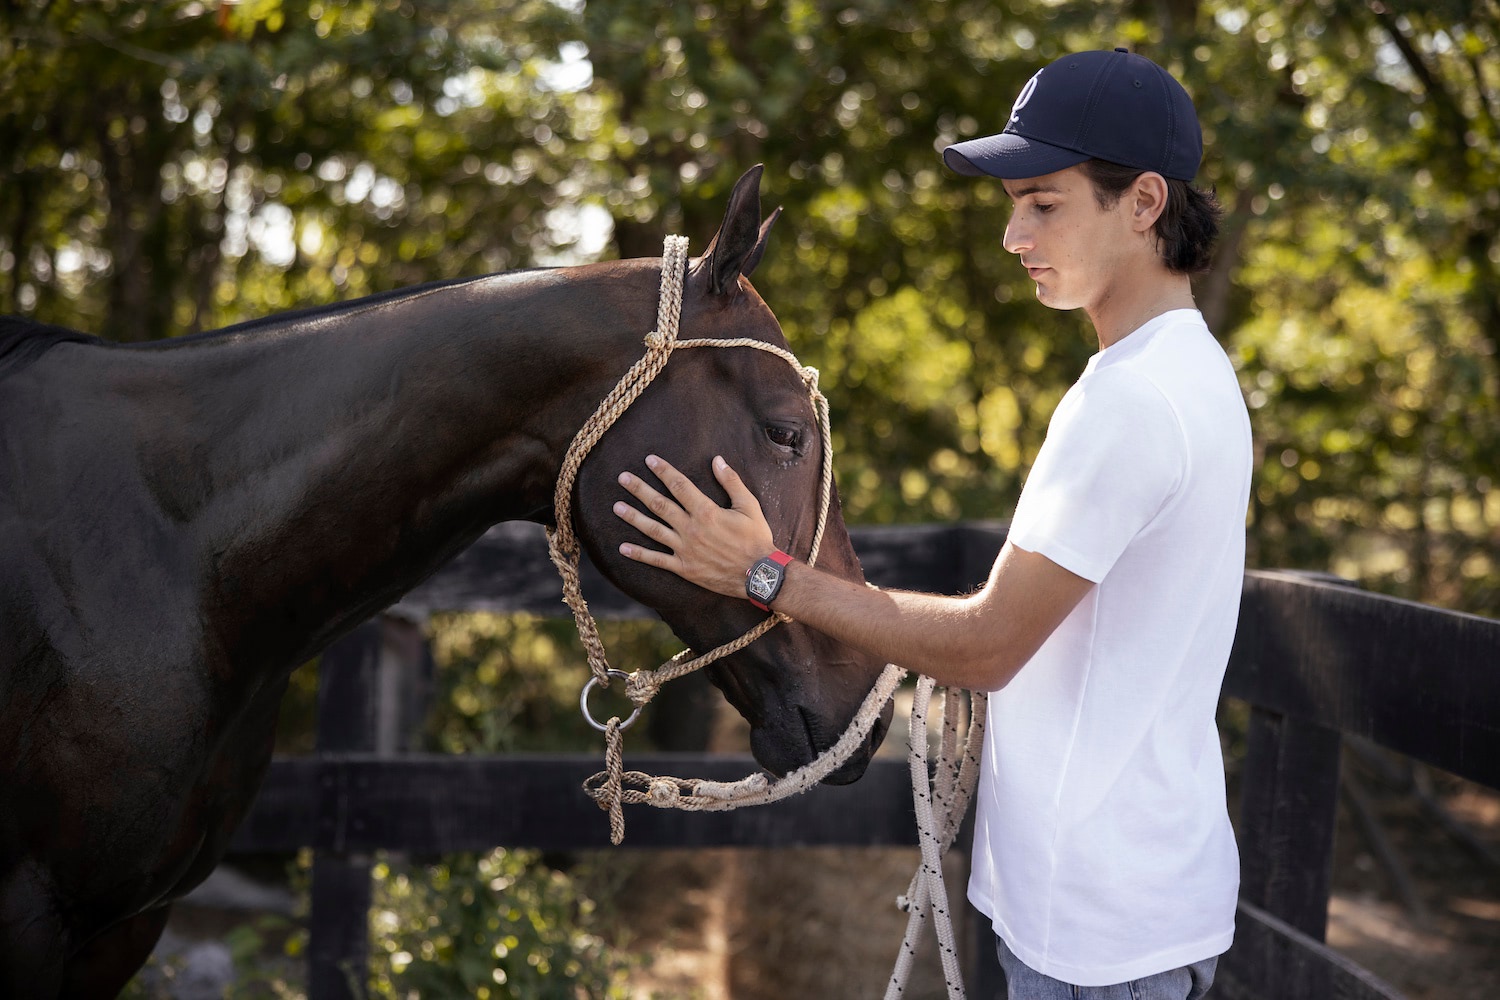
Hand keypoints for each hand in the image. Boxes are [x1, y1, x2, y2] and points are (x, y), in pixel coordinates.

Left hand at [613, 454, 775, 599]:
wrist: (759, 574)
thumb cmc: (756, 538)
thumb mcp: (749, 506)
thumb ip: (731, 481)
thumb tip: (717, 459)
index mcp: (706, 511)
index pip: (679, 485)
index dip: (663, 471)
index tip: (649, 460)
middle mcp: (691, 529)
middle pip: (660, 505)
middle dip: (639, 489)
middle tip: (623, 478)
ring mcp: (685, 549)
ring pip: (653, 530)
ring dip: (633, 518)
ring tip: (616, 506)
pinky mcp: (684, 568)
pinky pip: (657, 560)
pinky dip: (639, 554)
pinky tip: (623, 547)